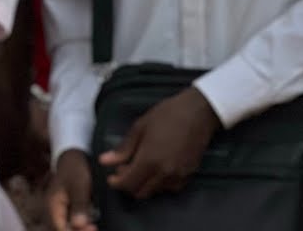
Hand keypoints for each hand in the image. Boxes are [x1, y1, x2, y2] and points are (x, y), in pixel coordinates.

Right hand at [47, 149, 95, 230]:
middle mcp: (50, 212)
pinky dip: (77, 226)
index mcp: (51, 206)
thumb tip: (78, 225)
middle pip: (60, 230)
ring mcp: (56, 212)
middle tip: (94, 227)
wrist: (71, 159)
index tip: (92, 228)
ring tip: (92, 226)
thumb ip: (79, 205)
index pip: (60, 229)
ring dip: (78, 229)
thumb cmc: (74, 170)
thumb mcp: (79, 185)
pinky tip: (89, 224)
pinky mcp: (62, 212)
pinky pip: (67, 224)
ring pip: (64, 228)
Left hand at [99, 86, 221, 198]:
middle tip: (124, 169)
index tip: (111, 177)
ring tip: (140, 166)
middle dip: (129, 184)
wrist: (198, 112)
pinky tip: (157, 169)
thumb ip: (123, 149)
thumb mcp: (140, 128)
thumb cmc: (168, 115)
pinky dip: (160, 183)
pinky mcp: (189, 174)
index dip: (116, 182)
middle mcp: (164, 173)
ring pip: (155, 191)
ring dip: (144, 184)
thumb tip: (104, 161)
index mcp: (150, 161)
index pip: (128, 183)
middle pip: (140, 191)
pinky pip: (170, 187)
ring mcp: (178, 176)